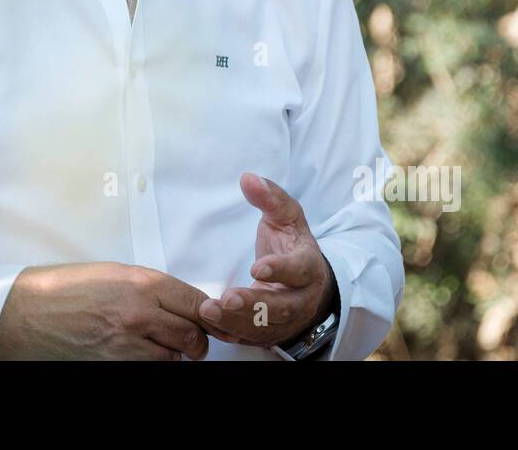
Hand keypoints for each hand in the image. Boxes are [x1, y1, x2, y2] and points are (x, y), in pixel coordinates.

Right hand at [0, 261, 211, 359]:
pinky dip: (153, 364)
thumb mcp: (112, 273)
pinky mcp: (116, 365)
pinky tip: (142, 356)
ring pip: (174, 357)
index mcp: (140, 283)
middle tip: (192, 340)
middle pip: (192, 334)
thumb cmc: (64, 289)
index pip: (195, 301)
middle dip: (197, 340)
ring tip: (161, 347)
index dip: (211, 314)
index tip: (216, 320)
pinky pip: (150, 369)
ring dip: (174, 355)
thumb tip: (179, 301)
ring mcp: (127, 344)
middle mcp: (139, 313)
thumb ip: (149, 286)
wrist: (26, 314)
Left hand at [197, 172, 335, 349]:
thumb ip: (270, 198)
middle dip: (255, 305)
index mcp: (308, 266)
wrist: (307, 284)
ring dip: (236, 321)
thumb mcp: (288, 217)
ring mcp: (285, 320)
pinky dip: (231, 334)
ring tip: (209, 311)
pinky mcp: (268, 333)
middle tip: (228, 299)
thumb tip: (248, 178)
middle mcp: (300, 298)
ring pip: (264, 326)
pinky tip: (211, 327)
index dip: (280, 270)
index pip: (299, 270)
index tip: (258, 268)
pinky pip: (250, 338)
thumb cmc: (293, 245)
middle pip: (281, 307)